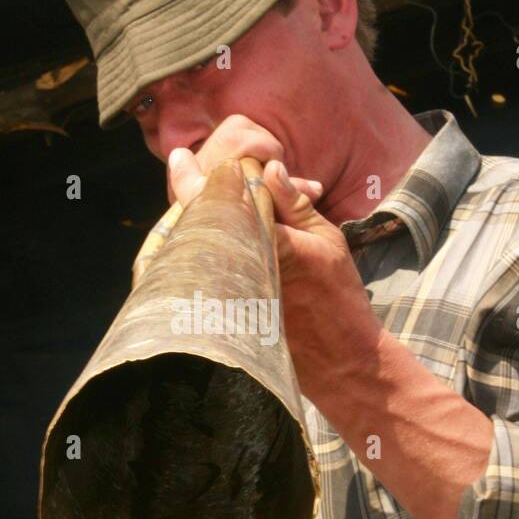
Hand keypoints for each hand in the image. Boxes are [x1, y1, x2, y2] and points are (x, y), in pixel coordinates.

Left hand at [168, 116, 374, 403]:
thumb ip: (295, 203)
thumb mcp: (327, 240)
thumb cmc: (339, 297)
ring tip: (186, 195)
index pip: (225, 201)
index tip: (181, 157)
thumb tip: (268, 169)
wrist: (340, 361)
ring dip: (191, 221)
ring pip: (196, 248)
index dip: (200, 177)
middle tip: (178, 164)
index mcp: (272, 243)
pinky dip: (198, 252)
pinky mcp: (224, 315)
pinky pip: (201, 274)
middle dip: (187, 192)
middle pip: (201, 222)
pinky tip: (198, 238)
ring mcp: (231, 294)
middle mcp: (245, 267)